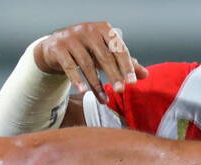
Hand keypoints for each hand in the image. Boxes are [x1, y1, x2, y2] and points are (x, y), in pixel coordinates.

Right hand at [34, 22, 148, 102]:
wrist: (55, 47)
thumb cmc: (86, 50)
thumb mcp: (105, 54)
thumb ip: (124, 63)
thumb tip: (145, 74)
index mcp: (103, 29)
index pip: (118, 48)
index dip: (126, 66)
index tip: (132, 82)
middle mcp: (87, 30)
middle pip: (104, 56)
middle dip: (113, 75)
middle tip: (121, 90)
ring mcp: (71, 37)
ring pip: (86, 64)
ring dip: (96, 84)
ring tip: (104, 99)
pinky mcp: (58, 48)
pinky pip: (69, 66)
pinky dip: (77, 80)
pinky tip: (84, 92)